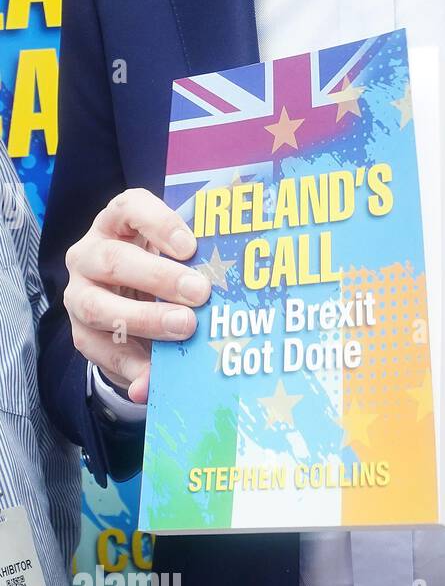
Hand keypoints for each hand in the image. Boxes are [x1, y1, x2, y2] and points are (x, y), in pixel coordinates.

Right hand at [63, 188, 207, 403]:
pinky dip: (131, 364)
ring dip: (144, 320)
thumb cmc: (162, 261)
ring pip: (98, 306)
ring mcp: (79, 292)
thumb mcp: (176, 251)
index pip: (130, 208)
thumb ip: (195, 257)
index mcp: (116, 221)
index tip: (191, 246)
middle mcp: (90, 253)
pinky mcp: (81, 331)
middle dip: (159, 278)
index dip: (159, 224)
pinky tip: (154, 377)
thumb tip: (224, 278)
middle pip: (114, 261)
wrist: (130, 293)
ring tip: (184, 327)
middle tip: (200, 293)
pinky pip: (100, 350)